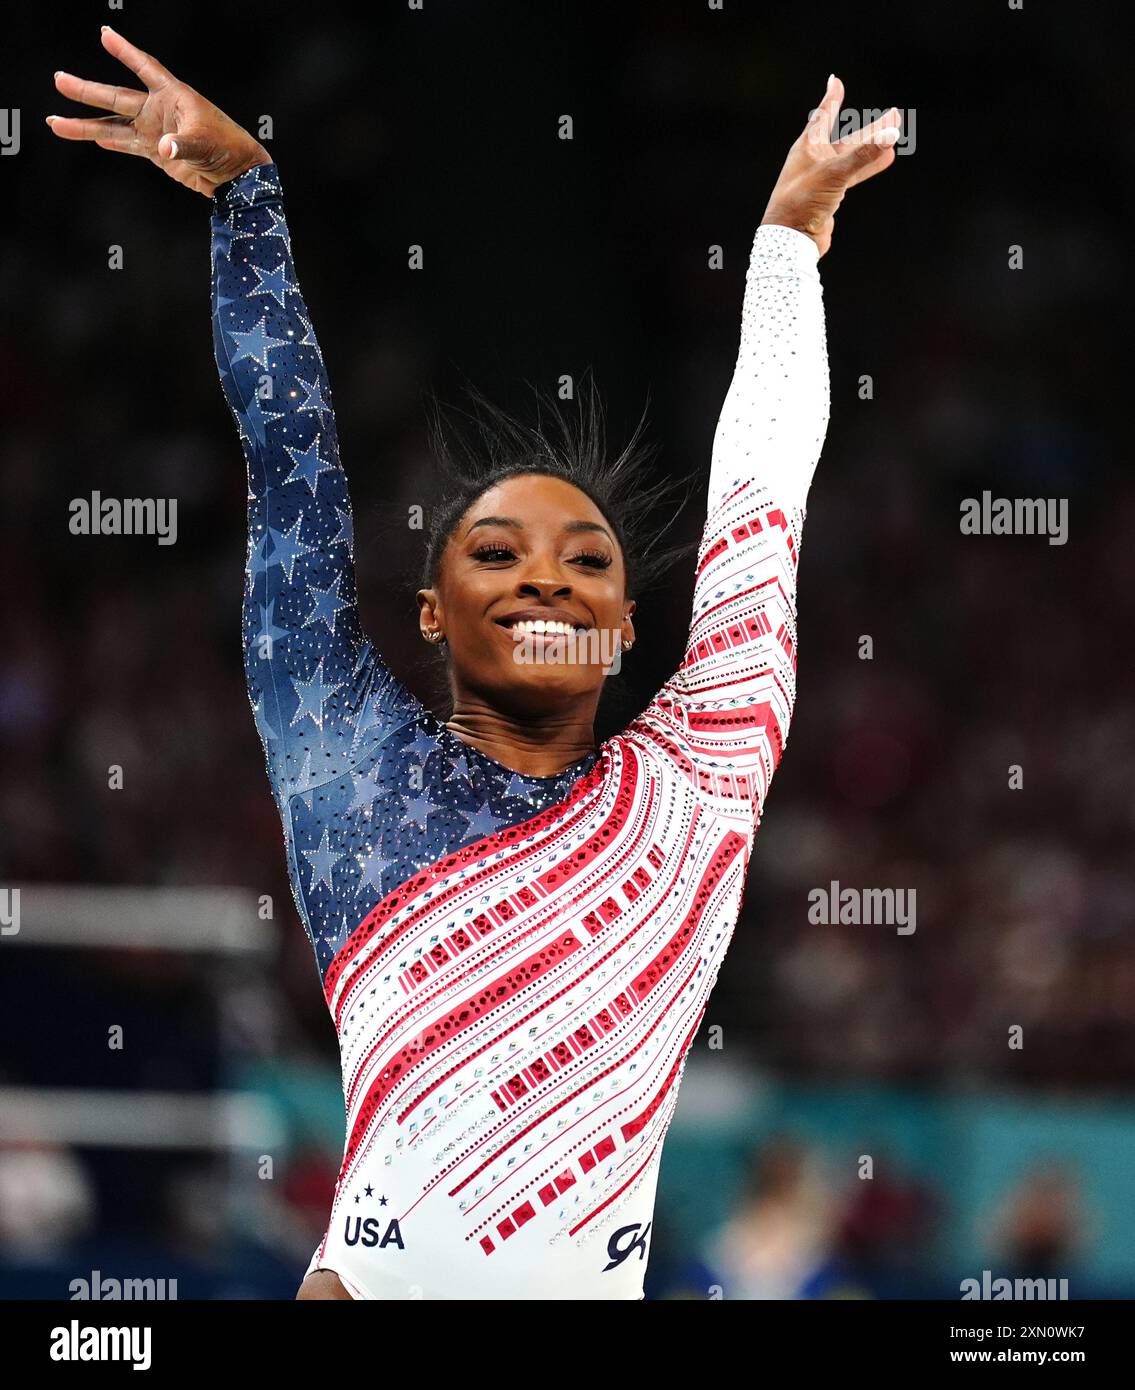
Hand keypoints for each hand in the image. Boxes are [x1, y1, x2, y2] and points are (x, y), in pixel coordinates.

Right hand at [46, 25, 270, 196]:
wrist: (235, 175)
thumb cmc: (227, 148)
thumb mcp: (205, 143)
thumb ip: (183, 145)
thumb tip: (163, 148)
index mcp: (173, 96)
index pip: (145, 67)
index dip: (125, 51)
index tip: (105, 33)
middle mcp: (159, 110)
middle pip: (116, 97)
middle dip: (87, 91)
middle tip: (59, 80)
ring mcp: (155, 131)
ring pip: (113, 125)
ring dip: (86, 124)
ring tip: (55, 122)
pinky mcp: (156, 152)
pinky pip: (126, 145)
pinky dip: (109, 141)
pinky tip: (91, 136)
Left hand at [762, 75, 899, 256]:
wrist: (791, 239)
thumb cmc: (802, 201)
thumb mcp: (835, 173)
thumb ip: (864, 155)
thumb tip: (892, 135)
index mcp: (808, 147)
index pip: (823, 115)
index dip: (832, 97)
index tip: (835, 80)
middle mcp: (815, 159)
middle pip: (847, 138)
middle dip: (870, 128)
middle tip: (894, 116)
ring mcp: (823, 178)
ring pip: (853, 157)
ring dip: (873, 147)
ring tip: (895, 136)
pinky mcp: (829, 195)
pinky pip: (853, 175)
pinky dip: (869, 166)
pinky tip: (885, 158)